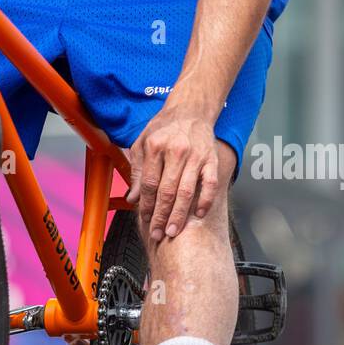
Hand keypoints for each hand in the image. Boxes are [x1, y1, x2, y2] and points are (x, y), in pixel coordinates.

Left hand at [125, 107, 220, 244]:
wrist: (191, 110)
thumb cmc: (164, 127)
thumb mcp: (142, 142)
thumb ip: (137, 169)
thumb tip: (132, 198)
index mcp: (155, 146)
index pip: (149, 183)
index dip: (146, 205)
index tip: (145, 220)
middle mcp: (176, 151)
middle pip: (167, 191)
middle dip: (161, 216)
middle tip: (158, 234)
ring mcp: (196, 156)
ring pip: (186, 191)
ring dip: (179, 215)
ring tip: (174, 231)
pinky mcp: (211, 159)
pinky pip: (210, 185)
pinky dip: (205, 201)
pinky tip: (198, 214)